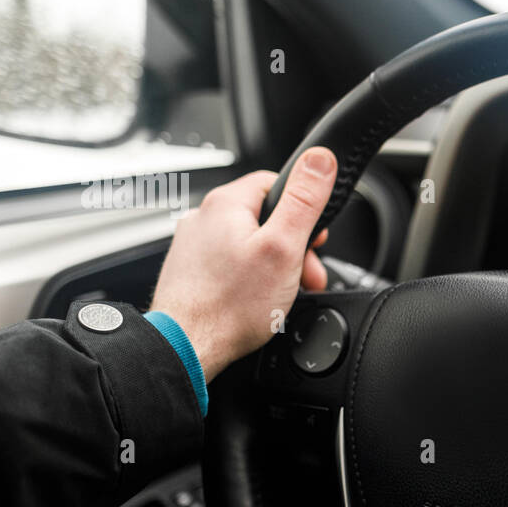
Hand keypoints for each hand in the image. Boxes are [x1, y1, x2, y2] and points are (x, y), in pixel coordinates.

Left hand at [150, 147, 336, 380]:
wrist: (186, 347)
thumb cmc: (230, 306)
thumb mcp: (283, 248)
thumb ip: (304, 200)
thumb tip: (320, 159)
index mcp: (226, 203)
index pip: (277, 182)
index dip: (304, 210)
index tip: (314, 237)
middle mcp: (204, 218)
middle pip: (264, 217)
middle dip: (293, 245)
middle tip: (305, 274)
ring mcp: (194, 246)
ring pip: (249, 243)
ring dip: (274, 264)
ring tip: (283, 293)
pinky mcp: (191, 271)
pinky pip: (231, 264)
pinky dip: (250, 278)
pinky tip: (257, 300)